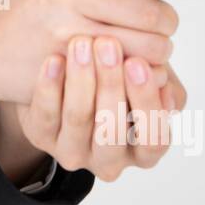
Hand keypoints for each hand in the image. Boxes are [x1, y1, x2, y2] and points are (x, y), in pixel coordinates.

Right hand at [0, 0, 204, 104]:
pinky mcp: (69, 62)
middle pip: (152, 9)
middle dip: (164, 26)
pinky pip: (128, 71)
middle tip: (150, 29)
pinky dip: (135, 75)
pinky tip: (121, 69)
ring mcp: (65, 25)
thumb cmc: (33, 10)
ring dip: (153, 54)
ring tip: (132, 50)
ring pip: (147, 45)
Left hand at [13, 34, 187, 180]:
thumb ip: (163, 81)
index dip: (146, 100)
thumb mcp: (146, 80)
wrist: (73, 82)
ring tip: (81, 43)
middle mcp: (109, 161)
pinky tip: (55, 59)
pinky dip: (50, 85)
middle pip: (112, 130)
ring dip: (81, 78)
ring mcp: (73, 152)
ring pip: (78, 118)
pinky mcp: (42, 138)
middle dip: (111, 83)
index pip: (153, 138)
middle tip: (107, 43)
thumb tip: (161, 76)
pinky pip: (45, 114)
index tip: (137, 61)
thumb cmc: (120, 81)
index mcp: (143, 152)